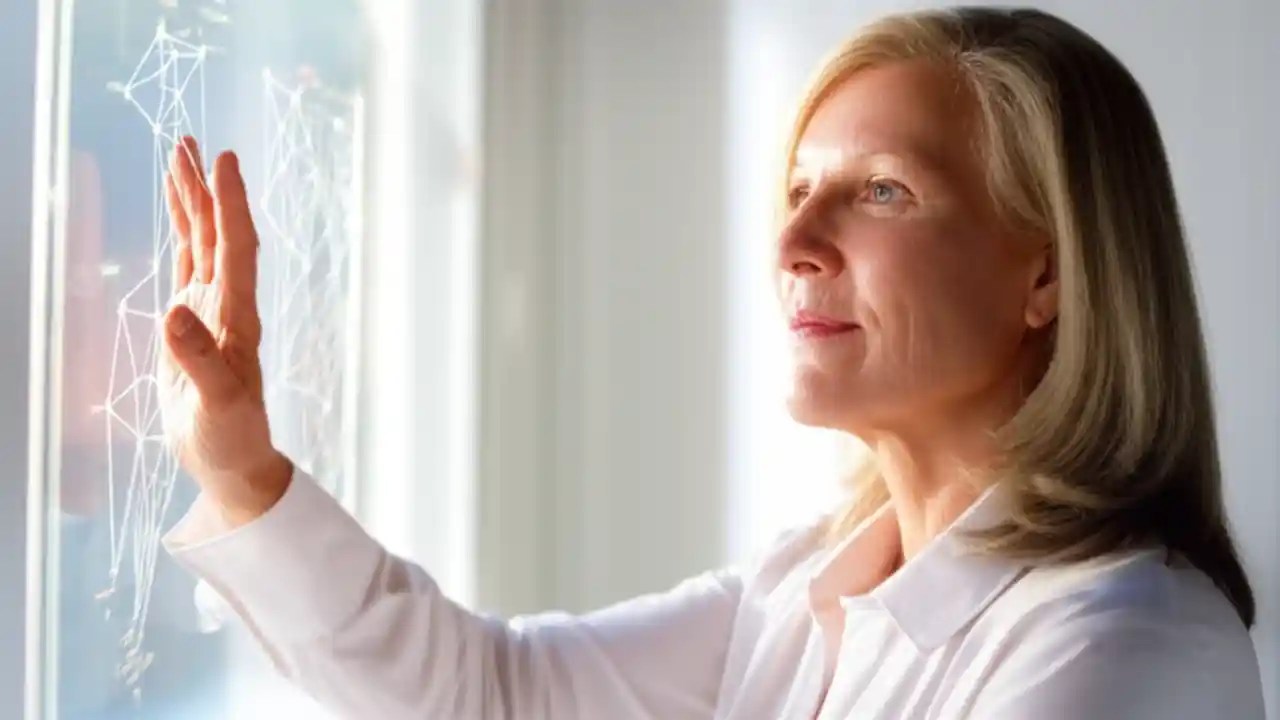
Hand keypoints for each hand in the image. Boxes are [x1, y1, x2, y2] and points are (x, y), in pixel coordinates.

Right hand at [160, 136, 290, 526]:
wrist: (232, 460)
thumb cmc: (232, 436)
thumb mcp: (216, 403)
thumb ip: (197, 359)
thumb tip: (175, 313)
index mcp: (239, 317)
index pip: (236, 248)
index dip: (230, 204)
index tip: (223, 161)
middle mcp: (228, 305)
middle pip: (217, 234)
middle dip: (203, 188)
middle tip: (188, 141)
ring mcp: (210, 311)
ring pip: (201, 244)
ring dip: (191, 203)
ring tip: (178, 159)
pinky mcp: (192, 324)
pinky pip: (187, 266)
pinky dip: (180, 235)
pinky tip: (177, 214)